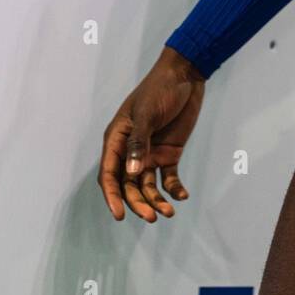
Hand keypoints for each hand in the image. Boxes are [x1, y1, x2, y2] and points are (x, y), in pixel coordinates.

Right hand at [98, 46, 206, 223]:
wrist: (184, 76)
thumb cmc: (159, 90)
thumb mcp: (146, 114)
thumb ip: (139, 143)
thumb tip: (131, 172)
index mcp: (117, 140)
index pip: (109, 175)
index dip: (112, 196)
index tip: (119, 215)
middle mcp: (130, 151)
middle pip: (129, 185)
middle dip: (138, 203)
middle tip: (152, 217)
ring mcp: (149, 153)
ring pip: (148, 185)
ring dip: (156, 200)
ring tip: (168, 212)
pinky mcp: (168, 153)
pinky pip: (168, 177)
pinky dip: (173, 188)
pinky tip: (181, 196)